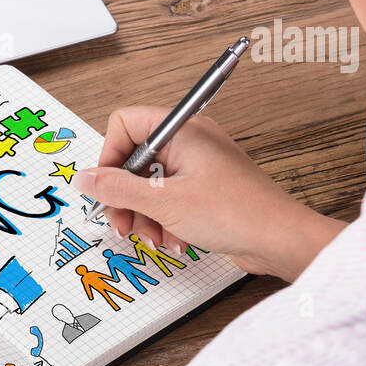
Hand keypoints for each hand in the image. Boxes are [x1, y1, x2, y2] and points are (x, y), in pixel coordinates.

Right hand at [70, 107, 345, 280]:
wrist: (281, 240)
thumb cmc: (237, 213)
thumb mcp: (163, 202)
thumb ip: (117, 188)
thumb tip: (84, 178)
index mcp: (182, 130)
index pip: (125, 124)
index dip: (110, 157)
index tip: (106, 187)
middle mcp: (190, 142)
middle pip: (134, 159)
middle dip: (125, 196)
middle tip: (122, 221)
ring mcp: (198, 166)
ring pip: (149, 184)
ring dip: (144, 215)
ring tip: (153, 237)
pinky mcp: (205, 189)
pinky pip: (169, 199)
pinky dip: (164, 220)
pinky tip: (174, 240)